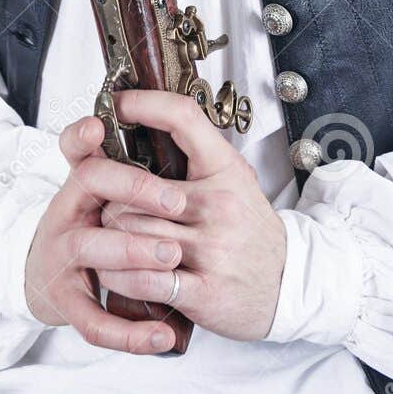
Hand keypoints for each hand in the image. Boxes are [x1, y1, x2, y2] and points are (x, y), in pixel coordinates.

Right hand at [23, 112, 185, 353]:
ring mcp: (62, 256)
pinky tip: (162, 335)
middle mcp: (67, 212)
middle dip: (134, 188)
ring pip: (89, 246)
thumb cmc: (93, 229)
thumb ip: (133, 167)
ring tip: (173, 258)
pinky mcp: (65, 301)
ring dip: (132, 251)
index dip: (84, 136)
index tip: (101, 127)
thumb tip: (171, 124)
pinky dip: (128, 332)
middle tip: (176, 201)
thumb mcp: (105, 193)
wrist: (47, 281)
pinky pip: (93, 320)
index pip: (77, 147)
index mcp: (82, 182)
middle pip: (89, 183)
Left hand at [85, 89, 285, 341]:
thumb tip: (145, 121)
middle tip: (102, 204)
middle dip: (109, 199)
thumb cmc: (249, 228)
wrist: (290, 282)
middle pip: (135, 188)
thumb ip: (196, 156)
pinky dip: (120, 278)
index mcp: (224, 169)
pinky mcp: (204, 290)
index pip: (182, 117)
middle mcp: (219, 204)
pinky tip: (118, 273)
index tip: (116, 103)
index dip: (143, 103)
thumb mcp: (233, 179)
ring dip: (108, 240)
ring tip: (105, 241)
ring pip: (131, 233)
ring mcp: (213, 248)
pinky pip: (143, 280)